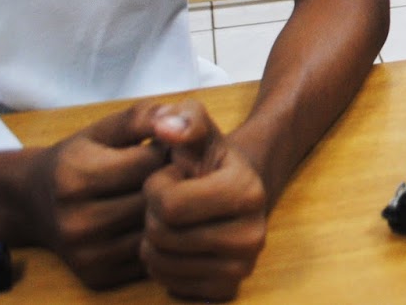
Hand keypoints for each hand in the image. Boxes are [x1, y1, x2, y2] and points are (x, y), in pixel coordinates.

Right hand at [25, 103, 170, 289]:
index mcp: (75, 177)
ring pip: (154, 228)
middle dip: (169, 180)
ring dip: (165, 210)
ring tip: (159, 193)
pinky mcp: (97, 276)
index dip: (165, 149)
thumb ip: (143, 116)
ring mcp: (86, 254)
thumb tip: (177, 123)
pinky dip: (154, 236)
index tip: (161, 148)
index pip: (150, 162)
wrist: (33, 203)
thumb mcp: (104, 128)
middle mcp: (76, 221)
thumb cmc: (79, 157)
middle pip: (153, 197)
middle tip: (168, 170)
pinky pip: (147, 256)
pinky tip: (148, 219)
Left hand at [141, 100, 268, 301]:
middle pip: (162, 236)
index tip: (170, 176)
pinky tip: (176, 243)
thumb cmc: (207, 158)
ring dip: (153, 240)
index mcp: (248, 192)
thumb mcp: (197, 128)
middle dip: (152, 214)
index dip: (156, 187)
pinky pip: (168, 285)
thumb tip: (165, 128)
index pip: (169, 205)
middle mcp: (252, 236)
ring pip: (160, 264)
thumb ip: (182, 118)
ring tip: (172, 221)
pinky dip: (162, 264)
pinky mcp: (226, 291)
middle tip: (169, 201)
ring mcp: (241, 269)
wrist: (233, 191)